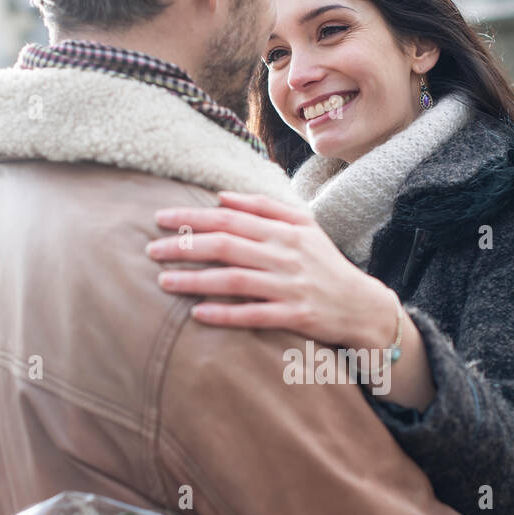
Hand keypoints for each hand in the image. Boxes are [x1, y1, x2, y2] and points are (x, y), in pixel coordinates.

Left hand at [147, 192, 397, 349]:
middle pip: (226, 246)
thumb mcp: (303, 228)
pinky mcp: (296, 316)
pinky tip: (198, 313)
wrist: (362, 306)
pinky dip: (225, 314)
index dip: (192, 218)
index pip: (229, 219)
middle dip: (184, 246)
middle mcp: (286, 255)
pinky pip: (254, 314)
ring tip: (164, 281)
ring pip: (234, 280)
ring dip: (196, 280)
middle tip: (151, 250)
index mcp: (284, 231)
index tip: (160, 219)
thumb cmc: (325, 265)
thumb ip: (265, 209)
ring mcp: (291, 286)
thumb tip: (222, 198)